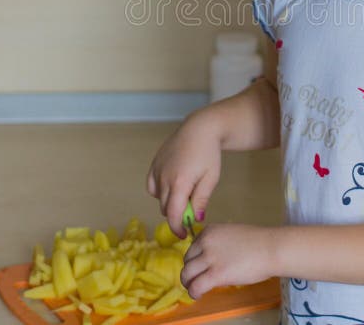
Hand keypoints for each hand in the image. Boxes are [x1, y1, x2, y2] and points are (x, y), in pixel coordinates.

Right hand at [146, 111, 221, 237]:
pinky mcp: (154, 164)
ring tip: (185, 193)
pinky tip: (172, 186)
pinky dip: (160, 191)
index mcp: (180, 183)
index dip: (178, 228)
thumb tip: (195, 219)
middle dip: (177, 215)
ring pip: (159, 198)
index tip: (184, 235)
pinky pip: (152, 186)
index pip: (173, 215)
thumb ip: (201, 200)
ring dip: (169, 202)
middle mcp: (164, 178)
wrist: (200, 129)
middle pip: (166, 208)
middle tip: (191, 212)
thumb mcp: (211, 178)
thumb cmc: (209, 154)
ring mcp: (157, 170)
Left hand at [180, 224, 277, 299]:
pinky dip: (193, 292)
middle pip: (187, 260)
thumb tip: (211, 258)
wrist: (270, 248)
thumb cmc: (257, 242)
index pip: (192, 247)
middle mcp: (206, 242)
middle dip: (191, 271)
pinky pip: (196, 286)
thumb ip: (218, 243)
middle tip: (198, 279)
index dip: (196, 260)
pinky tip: (198, 295)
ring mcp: (210, 258)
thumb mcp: (231, 234)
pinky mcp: (216, 274)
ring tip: (195, 289)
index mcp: (210, 231)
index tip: (202, 267)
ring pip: (187, 274)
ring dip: (189, 283)